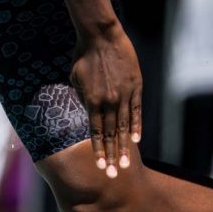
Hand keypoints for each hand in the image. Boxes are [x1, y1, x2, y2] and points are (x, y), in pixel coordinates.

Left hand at [70, 28, 141, 177]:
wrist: (100, 36)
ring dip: (126, 147)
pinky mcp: (135, 87)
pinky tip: (137, 141)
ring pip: (126, 127)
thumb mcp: (75, 79)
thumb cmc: (82, 56)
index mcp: (92, 102)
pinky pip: (137, 111)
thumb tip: (87, 113)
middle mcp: (109, 102)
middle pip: (112, 135)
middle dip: (113, 156)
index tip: (101, 167)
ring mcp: (124, 95)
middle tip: (115, 175)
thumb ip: (82, 99)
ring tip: (127, 164)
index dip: (99, 151)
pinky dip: (137, 126)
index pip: (96, 133)